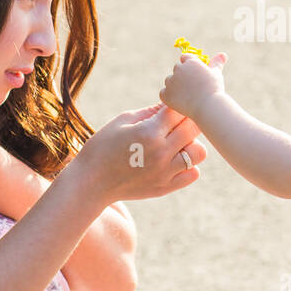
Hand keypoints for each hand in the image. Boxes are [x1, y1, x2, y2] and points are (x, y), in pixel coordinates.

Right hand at [75, 103, 206, 201]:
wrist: (91, 182)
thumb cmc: (103, 146)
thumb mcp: (122, 121)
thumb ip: (150, 112)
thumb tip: (171, 103)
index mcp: (148, 132)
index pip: (179, 111)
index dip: (178, 105)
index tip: (172, 107)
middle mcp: (161, 152)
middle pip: (194, 128)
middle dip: (188, 121)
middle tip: (176, 122)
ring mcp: (165, 172)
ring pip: (199, 152)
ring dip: (191, 144)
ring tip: (176, 144)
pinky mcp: (165, 187)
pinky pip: (193, 173)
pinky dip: (188, 165)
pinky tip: (173, 161)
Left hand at [159, 52, 226, 118]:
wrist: (208, 107)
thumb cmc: (214, 90)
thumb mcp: (216, 74)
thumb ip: (216, 63)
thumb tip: (223, 54)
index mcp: (190, 61)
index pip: (184, 58)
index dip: (189, 66)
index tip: (195, 76)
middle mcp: (178, 69)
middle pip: (177, 69)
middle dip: (182, 76)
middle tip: (193, 88)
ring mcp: (171, 81)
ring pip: (170, 81)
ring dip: (175, 86)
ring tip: (188, 96)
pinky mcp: (165, 94)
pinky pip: (164, 93)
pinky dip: (169, 97)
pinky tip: (180, 102)